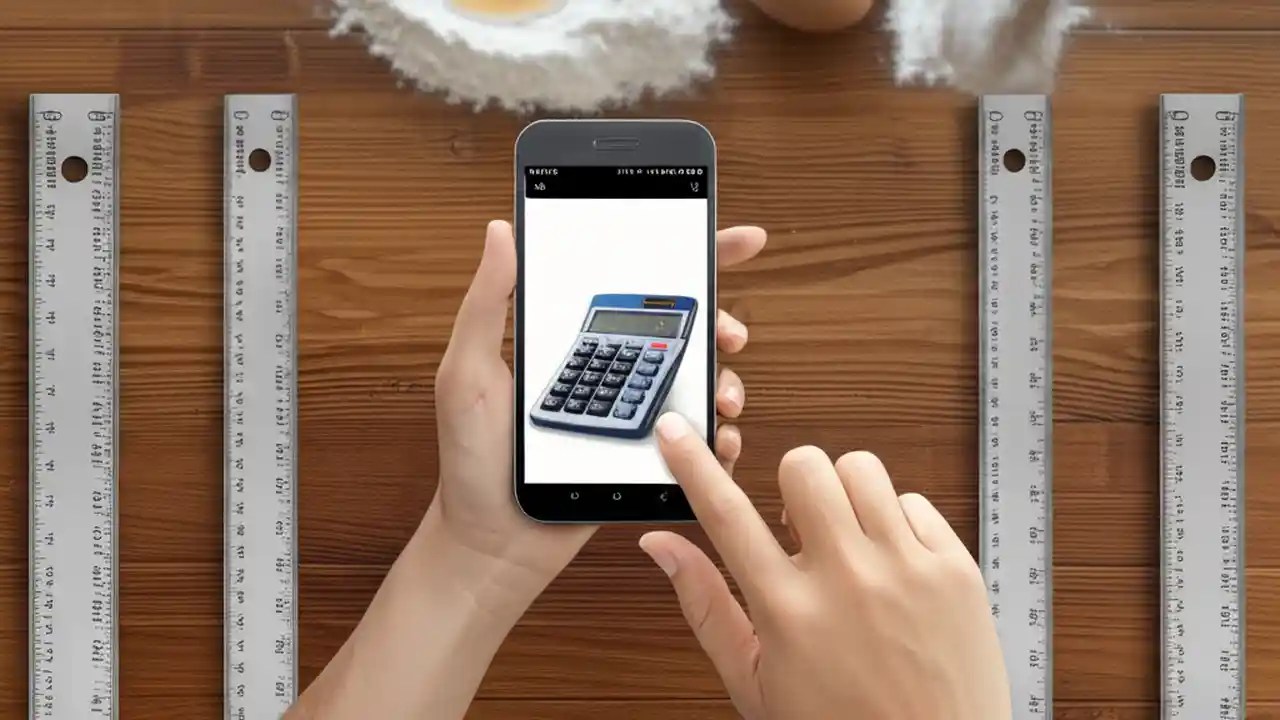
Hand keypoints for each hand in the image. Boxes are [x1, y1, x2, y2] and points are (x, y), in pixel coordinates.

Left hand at [428, 220, 766, 608]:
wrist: (491, 543)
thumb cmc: (470, 460)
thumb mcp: (466, 371)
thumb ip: (487, 303)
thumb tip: (501, 231)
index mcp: (574, 343)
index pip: (632, 288)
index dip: (685, 258)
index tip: (735, 239)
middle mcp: (610, 373)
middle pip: (683, 331)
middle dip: (721, 322)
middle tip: (730, 334)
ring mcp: (633, 417)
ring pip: (699, 383)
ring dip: (725, 381)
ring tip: (722, 395)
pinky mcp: (647, 461)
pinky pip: (696, 442)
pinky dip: (718, 438)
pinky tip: (717, 440)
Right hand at [640, 414, 1011, 719]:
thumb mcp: (754, 682)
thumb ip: (705, 605)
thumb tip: (662, 547)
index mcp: (788, 610)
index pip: (725, 514)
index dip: (693, 464)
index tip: (676, 432)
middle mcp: (847, 579)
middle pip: (804, 465)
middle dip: (794, 484)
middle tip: (803, 523)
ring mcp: (906, 569)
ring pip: (862, 469)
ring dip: (847, 495)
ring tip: (853, 540)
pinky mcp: (955, 569)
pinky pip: (916, 500)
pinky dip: (898, 522)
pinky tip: (894, 562)